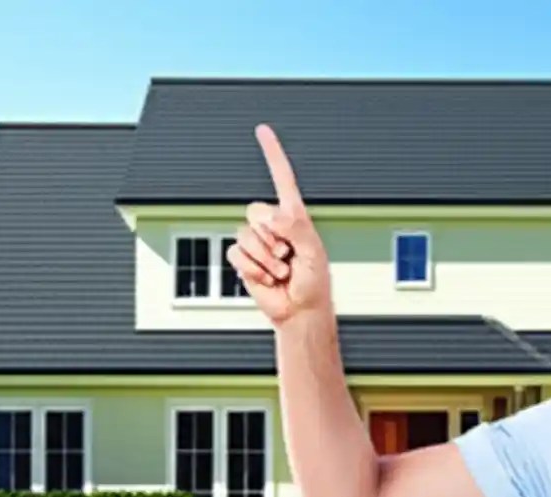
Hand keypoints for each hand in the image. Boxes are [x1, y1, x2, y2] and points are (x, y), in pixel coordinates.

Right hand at [227, 124, 332, 326]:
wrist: (299, 311)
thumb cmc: (313, 282)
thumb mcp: (313, 251)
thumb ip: (295, 228)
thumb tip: (272, 216)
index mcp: (294, 216)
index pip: (282, 178)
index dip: (272, 154)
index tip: (262, 130)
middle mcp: (273, 224)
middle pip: (256, 211)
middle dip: (272, 236)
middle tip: (288, 256)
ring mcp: (256, 241)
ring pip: (246, 235)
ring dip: (266, 258)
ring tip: (281, 271)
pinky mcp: (243, 259)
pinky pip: (237, 253)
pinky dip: (253, 268)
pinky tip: (268, 278)